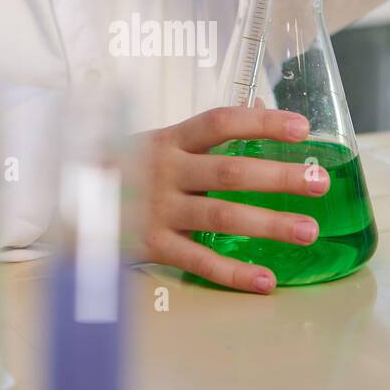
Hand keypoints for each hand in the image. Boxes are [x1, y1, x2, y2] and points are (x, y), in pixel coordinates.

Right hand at [136, 106, 330, 293]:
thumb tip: (261, 107)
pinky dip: (233, 274)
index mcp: (170, 140)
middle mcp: (164, 171)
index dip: (262, 123)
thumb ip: (207, 133)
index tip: (303, 128)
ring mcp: (157, 210)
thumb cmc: (127, 169)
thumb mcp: (160, 143)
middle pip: (229, 172)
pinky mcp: (151, 247)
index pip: (220, 123)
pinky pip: (198, 262)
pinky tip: (266, 281)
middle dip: (278, 177)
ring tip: (308, 230)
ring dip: (268, 224)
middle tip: (319, 182)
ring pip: (220, 218)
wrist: (70, 202)